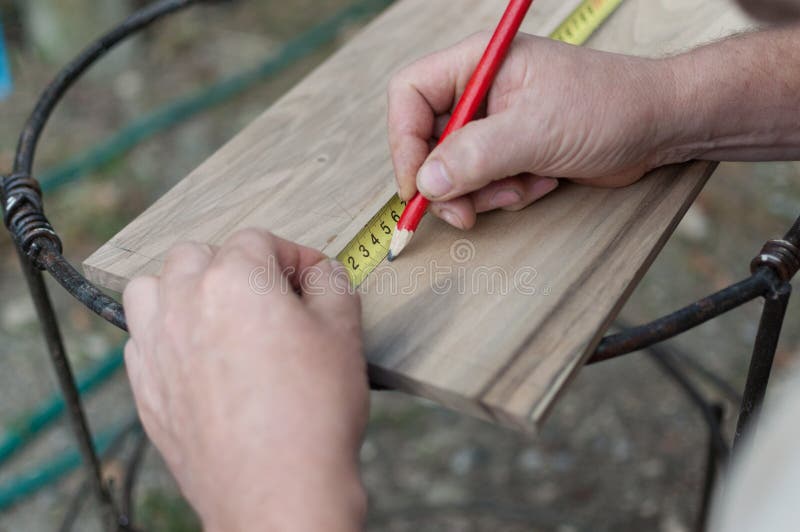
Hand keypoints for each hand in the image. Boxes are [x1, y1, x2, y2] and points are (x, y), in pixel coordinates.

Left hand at [123, 229, 367, 531]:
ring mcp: (156, 346)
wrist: (277, 490)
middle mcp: (184, 303)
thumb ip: (332, 285)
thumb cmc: (312, 414)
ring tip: (218, 314)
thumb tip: (319, 273)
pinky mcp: (145, 386)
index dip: (293, 256)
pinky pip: (142, 338)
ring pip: (153, 287)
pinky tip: (199, 357)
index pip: (259, 239)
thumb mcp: (344, 334)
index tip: (310, 281)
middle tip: (269, 298)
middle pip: (198, 254)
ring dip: (184, 289)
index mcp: (235, 281)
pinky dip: (166, 333)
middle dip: (236, 266)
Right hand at [387, 32, 675, 228]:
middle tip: (464, 212)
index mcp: (477, 64)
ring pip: (455, 171)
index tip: (416, 186)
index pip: (410, 95)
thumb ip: (476, 155)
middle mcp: (479, 92)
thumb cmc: (608, 107)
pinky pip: (484, 183)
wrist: (658, 127)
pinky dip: (507, 194)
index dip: (404, 142)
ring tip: (522, 188)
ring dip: (483, 192)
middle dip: (448, 182)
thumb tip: (427, 181)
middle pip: (427, 141)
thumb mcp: (536, 130)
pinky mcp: (512, 152)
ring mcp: (495, 124)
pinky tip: (542, 183)